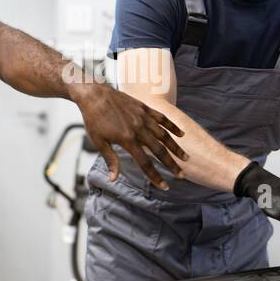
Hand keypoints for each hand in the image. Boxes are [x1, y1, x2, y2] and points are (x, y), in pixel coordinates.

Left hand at [72, 83, 186, 189]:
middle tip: (181, 175)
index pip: (145, 163)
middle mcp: (138, 129)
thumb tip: (114, 179)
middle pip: (159, 151)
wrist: (94, 94)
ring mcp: (143, 117)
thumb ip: (110, 159)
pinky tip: (181, 134)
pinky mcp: (144, 108)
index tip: (164, 186)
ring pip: (164, 135)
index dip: (155, 176)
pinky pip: (162, 118)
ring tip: (185, 158)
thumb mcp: (99, 141)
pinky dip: (172, 126)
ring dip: (176, 148)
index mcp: (127, 140)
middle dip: (171, 164)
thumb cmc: (94, 119)